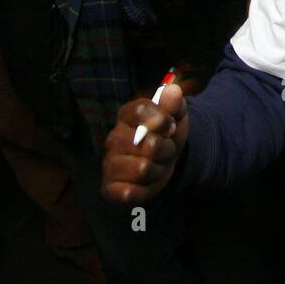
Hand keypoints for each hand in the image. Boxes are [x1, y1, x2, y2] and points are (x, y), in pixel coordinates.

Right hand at [101, 83, 189, 204]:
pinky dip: (144, 190)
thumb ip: (174, 102)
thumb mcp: (176, 114)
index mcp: (126, 116)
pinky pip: (129, 193)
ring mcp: (109, 164)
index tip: (171, 126)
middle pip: (149, 144)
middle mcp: (113, 138)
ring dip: (158, 170)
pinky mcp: (109, 188)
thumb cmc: (167, 134)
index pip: (141, 111)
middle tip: (166, 150)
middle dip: (166, 149)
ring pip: (143, 169)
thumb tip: (173, 90)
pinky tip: (144, 183)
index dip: (163, 120)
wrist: (165, 161)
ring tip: (157, 165)